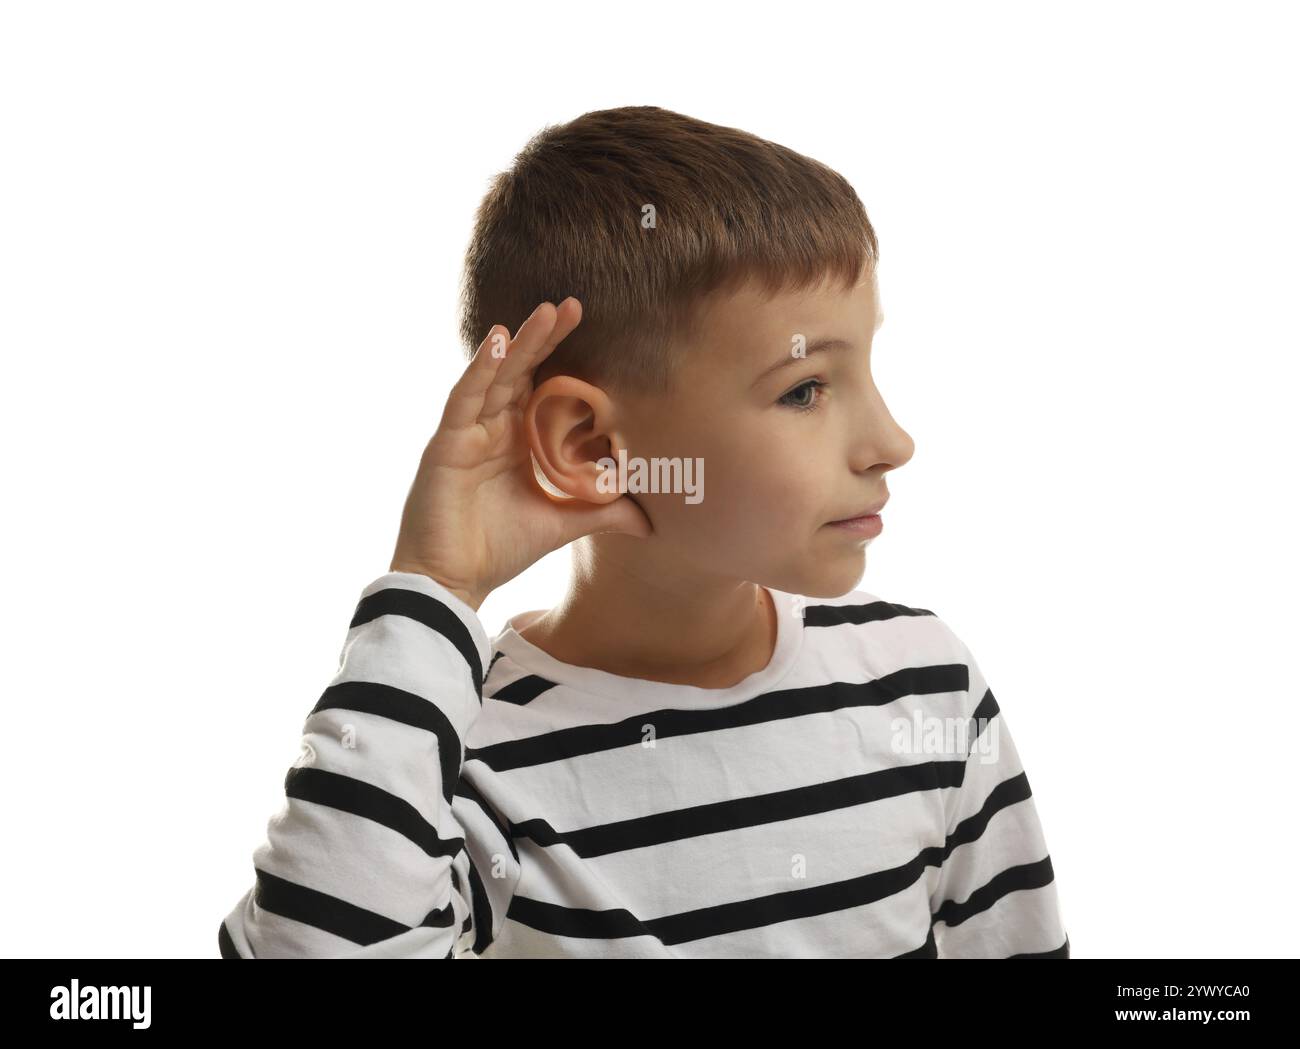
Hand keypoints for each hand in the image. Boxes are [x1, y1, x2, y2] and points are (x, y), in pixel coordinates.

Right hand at [388, 298, 652, 609]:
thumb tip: (649, 520)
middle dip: (545, 338)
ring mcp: (466, 434)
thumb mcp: (561, 524)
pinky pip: (465, 398)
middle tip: (573, 305)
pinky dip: (480, 368)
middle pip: (519, 372)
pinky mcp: (446, 445)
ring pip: (494, 376)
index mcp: (515, 441)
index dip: (561, 357)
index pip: (540, 387)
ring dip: (519, 343)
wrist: (454, 583)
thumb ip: (600, 513)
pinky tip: (498, 341)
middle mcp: (490, 430)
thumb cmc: (497, 550)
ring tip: (545, 312)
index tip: (592, 328)